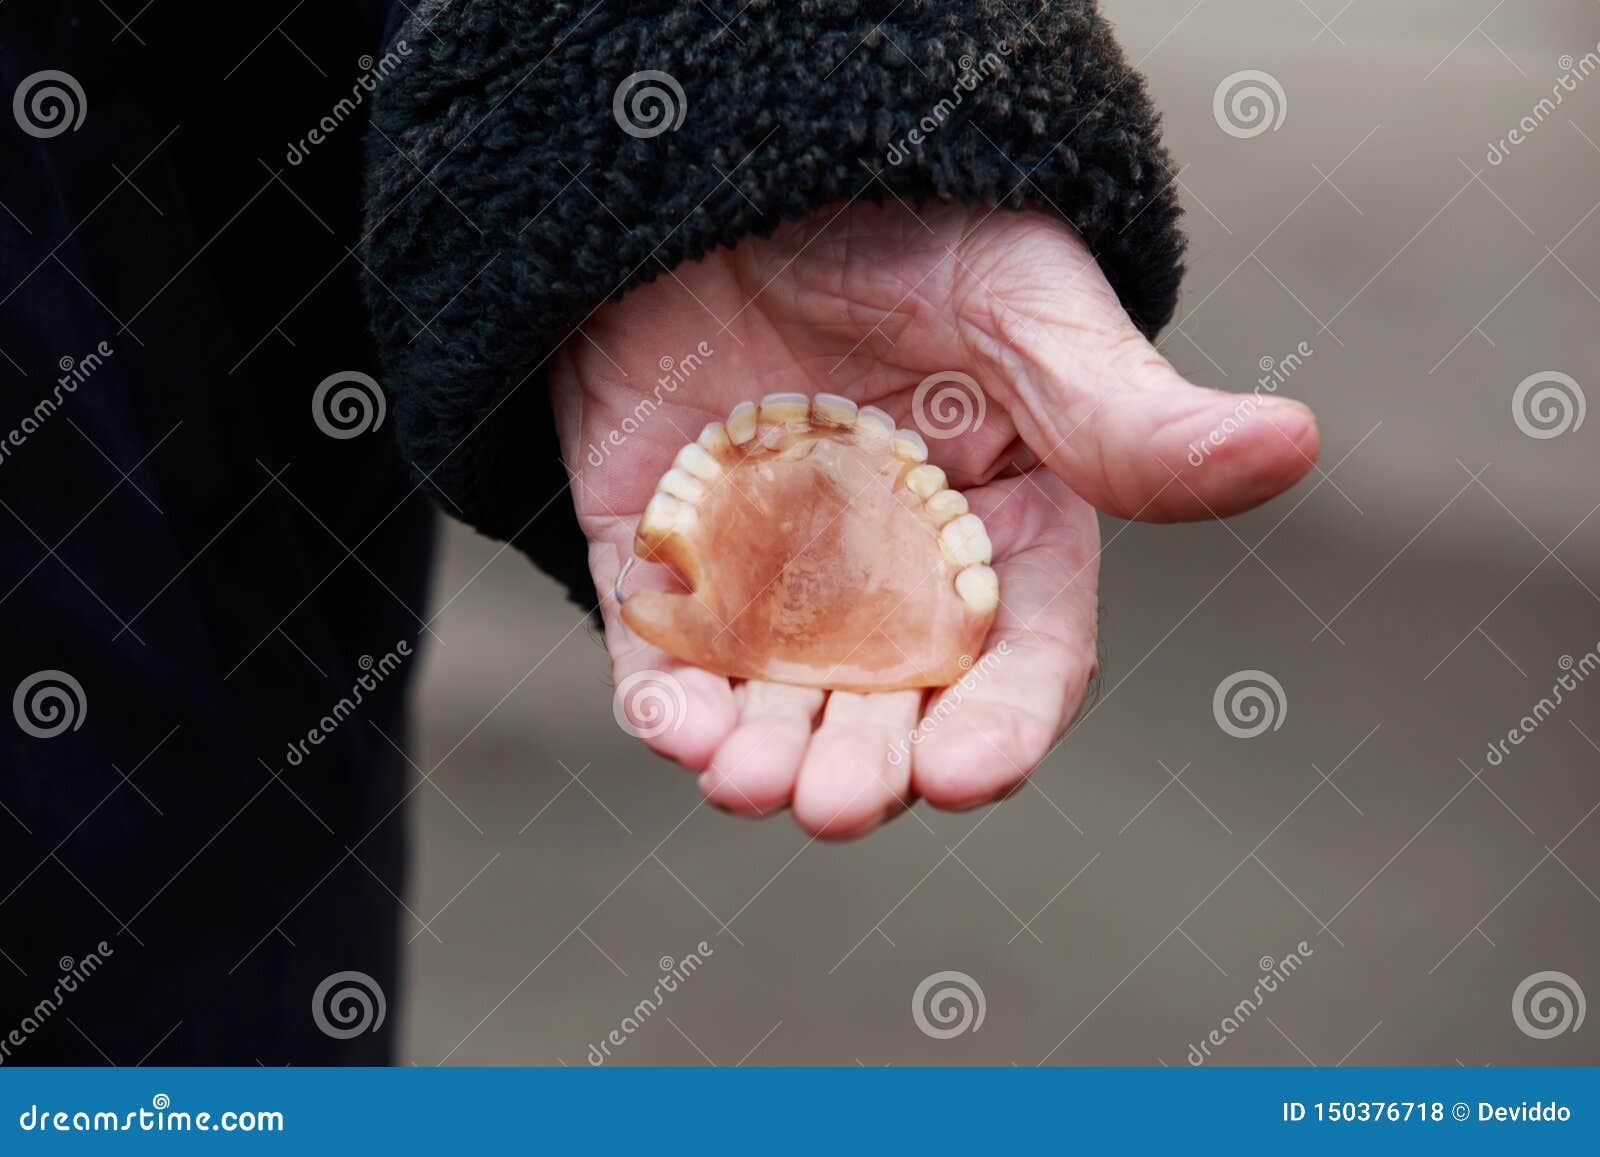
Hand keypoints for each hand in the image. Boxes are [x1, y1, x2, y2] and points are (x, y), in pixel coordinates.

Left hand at [550, 201, 1317, 838]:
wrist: (735, 169)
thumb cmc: (907, 222)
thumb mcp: (1022, 304)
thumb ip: (1124, 407)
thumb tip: (1289, 445)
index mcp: (1005, 535)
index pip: (1021, 658)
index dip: (1001, 725)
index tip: (964, 772)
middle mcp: (892, 579)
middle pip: (892, 705)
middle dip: (867, 764)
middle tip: (836, 802)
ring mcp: (774, 574)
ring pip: (777, 699)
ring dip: (762, 755)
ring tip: (743, 782)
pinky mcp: (668, 554)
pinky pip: (663, 651)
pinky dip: (664, 698)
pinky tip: (669, 725)